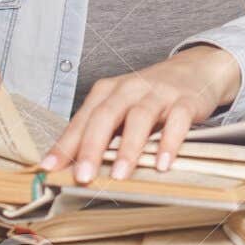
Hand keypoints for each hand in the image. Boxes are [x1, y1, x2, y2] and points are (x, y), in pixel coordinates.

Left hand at [39, 46, 240, 183]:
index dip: (65, 144)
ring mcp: (158, 93)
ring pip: (139, 117)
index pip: (82, 119)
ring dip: (128, 148)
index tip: (50, 168)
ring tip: (120, 175)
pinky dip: (169, 143)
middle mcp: (130, 88)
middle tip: (83, 175)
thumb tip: (71, 165)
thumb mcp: (122, 107)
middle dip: (92, 147)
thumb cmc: (151, 95)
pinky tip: (162, 164)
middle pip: (106, 115)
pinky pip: (177, 121)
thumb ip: (101, 131)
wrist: (195, 69)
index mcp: (108, 91)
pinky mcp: (185, 101)